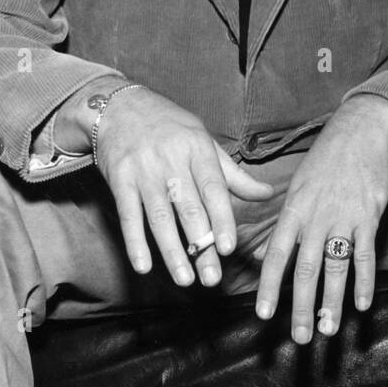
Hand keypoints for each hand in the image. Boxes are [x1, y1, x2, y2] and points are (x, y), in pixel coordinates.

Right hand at [89, 85, 273, 287]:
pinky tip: (143, 266)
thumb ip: (234, 174)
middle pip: (188, 209)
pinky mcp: (119, 180)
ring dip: (172, 252)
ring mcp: (143, 171)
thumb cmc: (170, 127)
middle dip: (200, 246)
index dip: (221, 219)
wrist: (119, 107)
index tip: (228, 247)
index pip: (213, 188)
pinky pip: (128, 215)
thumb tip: (268, 193)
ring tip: (185, 279)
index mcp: (198, 149)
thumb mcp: (204, 142)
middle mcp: (171, 161)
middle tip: (211, 278)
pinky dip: (135, 242)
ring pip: (159, 218)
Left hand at [254, 95, 387, 342]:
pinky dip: (364, 281)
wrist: (360, 131)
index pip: (276, 254)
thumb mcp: (298, 184)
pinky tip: (362, 304)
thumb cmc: (326, 159)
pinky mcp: (369, 217)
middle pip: (306, 269)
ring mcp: (343, 218)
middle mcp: (316, 217)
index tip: (263, 314)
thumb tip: (271, 250)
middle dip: (301, 306)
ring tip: (327, 329)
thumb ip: (288, 220)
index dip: (269, 286)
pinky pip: (365, 255)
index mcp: (294, 209)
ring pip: (336, 267)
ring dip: (332, 301)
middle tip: (300, 337)